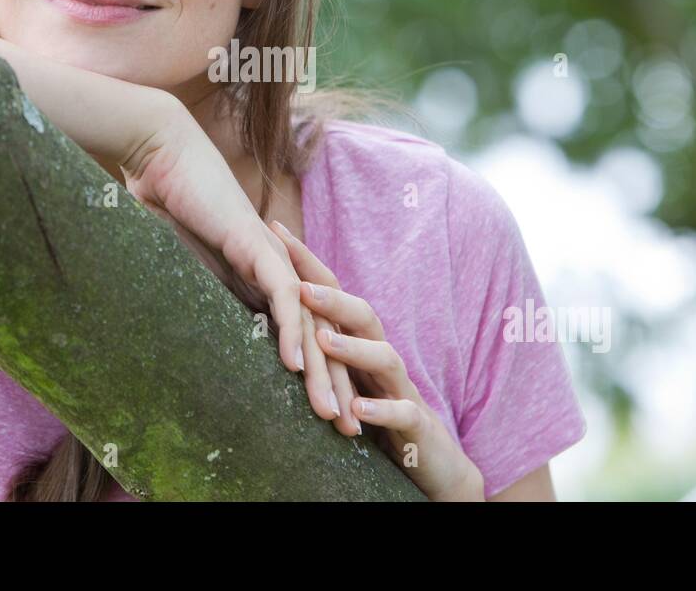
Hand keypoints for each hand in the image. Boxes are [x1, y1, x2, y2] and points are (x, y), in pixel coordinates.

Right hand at [119, 103, 350, 427]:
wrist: (165, 158)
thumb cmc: (169, 206)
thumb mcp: (184, 268)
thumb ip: (196, 298)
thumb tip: (181, 337)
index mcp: (264, 281)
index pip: (301, 337)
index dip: (316, 378)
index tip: (325, 420)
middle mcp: (279, 271)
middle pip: (319, 338)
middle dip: (336, 386)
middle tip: (350, 432)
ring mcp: (273, 258)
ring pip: (310, 324)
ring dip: (323, 372)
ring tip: (334, 414)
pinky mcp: (257, 246)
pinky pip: (281, 296)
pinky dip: (291, 331)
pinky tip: (297, 367)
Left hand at [272, 220, 487, 500]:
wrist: (431, 461)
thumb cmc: (377, 414)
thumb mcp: (342, 377)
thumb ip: (315, 348)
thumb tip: (264, 315)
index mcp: (362, 344)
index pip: (336, 295)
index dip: (309, 264)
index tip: (277, 233)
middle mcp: (383, 358)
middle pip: (363, 316)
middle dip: (333, 298)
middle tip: (299, 286)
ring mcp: (401, 388)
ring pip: (385, 357)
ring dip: (353, 347)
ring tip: (323, 340)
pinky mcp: (415, 424)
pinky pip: (401, 411)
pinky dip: (380, 408)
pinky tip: (358, 408)